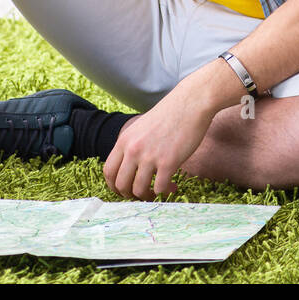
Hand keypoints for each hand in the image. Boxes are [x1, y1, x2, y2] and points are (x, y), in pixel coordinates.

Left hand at [102, 82, 216, 200]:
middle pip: (121, 185)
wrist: (190, 103)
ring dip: (148, 196)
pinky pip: (160, 188)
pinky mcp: (168, 162)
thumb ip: (132, 145)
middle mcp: (133, 150)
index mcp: (124, 140)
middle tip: (142, 194)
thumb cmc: (169, 114)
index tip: (124, 191)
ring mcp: (150, 156)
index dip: (114, 186)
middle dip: (130, 195)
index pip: (108, 171)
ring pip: (139, 190)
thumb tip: (129, 167)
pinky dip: (165, 192)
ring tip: (158, 191)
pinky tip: (173, 185)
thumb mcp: (140, 127)